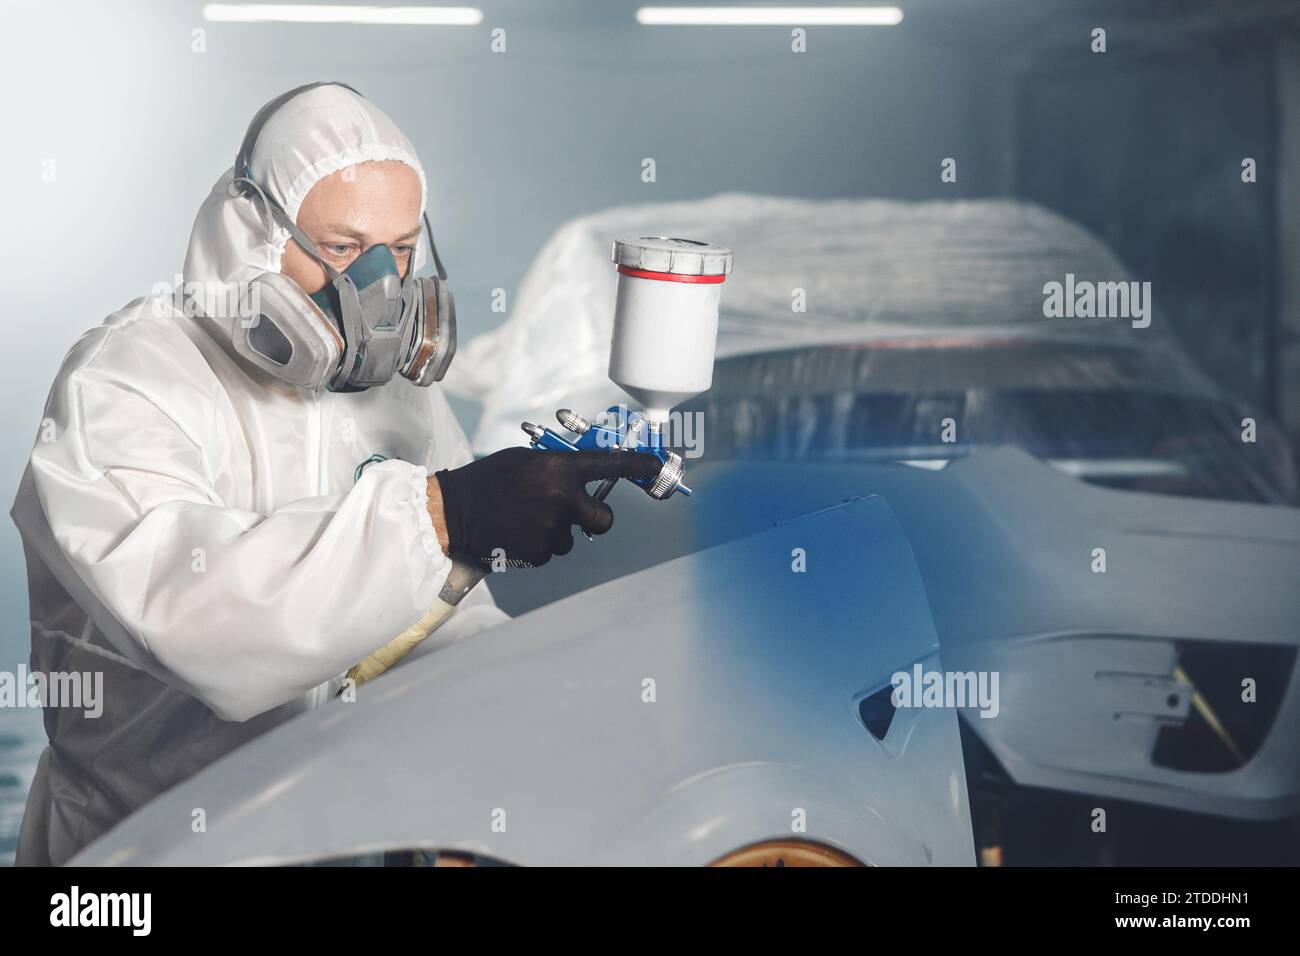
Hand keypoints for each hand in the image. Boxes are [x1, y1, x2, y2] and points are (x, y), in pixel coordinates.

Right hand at [432, 447, 661, 566]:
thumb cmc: (488, 480)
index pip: (611, 465)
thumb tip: (583, 474)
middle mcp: (562, 499)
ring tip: (525, 518)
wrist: (453, 512)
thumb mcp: (525, 460)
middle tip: (575, 512)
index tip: (657, 467)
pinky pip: (553, 550)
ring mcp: (553, 529)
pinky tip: (518, 532)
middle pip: (604, 520)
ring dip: (557, 530)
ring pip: (573, 537)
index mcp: (560, 469)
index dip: (639, 466)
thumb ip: (558, 467)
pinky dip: (540, 544)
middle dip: (595, 519)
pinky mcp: (541, 553)